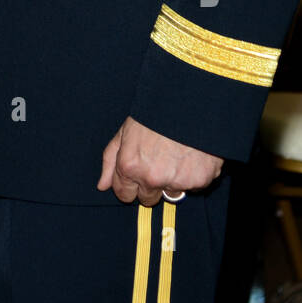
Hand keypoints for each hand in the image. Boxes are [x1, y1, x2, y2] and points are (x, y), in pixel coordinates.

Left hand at [97, 116, 223, 205]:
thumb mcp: (125, 132)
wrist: (187, 103)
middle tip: (158, 163)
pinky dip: (193, 175)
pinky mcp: (198, 180)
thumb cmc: (154, 114)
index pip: (125, 195)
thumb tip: (102, 185)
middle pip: (148, 199)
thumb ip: (111, 160)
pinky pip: (194, 187)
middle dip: (151, 185)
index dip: (130, 185)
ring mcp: (176, 181)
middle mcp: (151, 178)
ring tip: (175, 156)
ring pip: (171, 194)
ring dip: (173, 180)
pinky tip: (191, 156)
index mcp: (130, 166)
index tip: (138, 174)